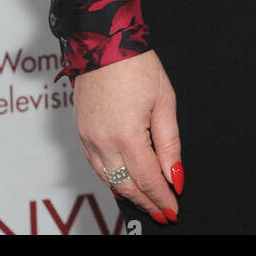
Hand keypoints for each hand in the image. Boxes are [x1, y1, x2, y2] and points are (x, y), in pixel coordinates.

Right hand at [73, 49, 181, 223]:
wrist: (103, 42)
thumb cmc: (136, 65)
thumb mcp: (164, 101)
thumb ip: (169, 143)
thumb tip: (175, 176)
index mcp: (127, 135)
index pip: (148, 179)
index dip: (162, 197)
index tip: (173, 209)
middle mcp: (103, 142)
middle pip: (127, 185)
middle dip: (147, 202)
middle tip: (163, 213)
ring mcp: (89, 138)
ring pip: (109, 180)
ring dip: (129, 194)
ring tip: (147, 203)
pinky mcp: (81, 132)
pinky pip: (96, 166)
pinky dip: (111, 179)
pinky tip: (123, 183)